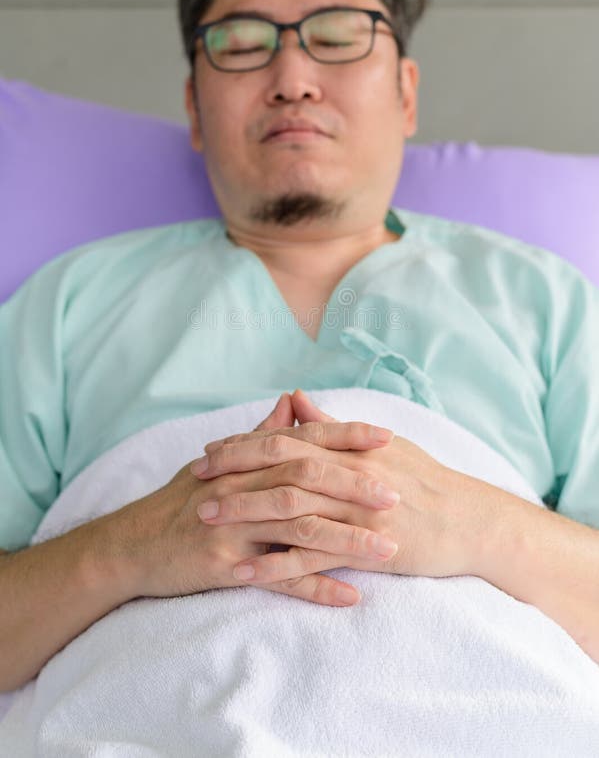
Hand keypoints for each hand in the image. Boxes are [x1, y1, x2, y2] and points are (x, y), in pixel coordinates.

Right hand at [111, 393, 398, 606]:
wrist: (131, 545)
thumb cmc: (180, 500)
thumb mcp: (218, 462)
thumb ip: (260, 434)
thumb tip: (292, 402)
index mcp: (245, 461)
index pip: (303, 440)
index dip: (345, 437)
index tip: (387, 437)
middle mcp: (241, 487)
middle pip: (306, 480)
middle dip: (355, 486)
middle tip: (398, 494)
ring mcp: (233, 527)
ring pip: (298, 529)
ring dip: (347, 540)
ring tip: (389, 549)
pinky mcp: (225, 566)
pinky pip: (277, 580)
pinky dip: (315, 588)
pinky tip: (351, 597)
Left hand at [194, 390, 499, 588]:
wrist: (470, 521)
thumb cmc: (425, 481)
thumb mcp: (380, 446)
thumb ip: (332, 427)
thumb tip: (296, 399)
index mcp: (349, 448)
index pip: (286, 439)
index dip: (244, 444)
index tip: (210, 450)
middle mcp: (348, 472)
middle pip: (279, 467)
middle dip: (233, 471)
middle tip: (193, 479)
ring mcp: (355, 510)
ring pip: (288, 508)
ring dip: (243, 513)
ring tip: (203, 519)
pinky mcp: (364, 547)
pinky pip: (311, 557)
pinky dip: (274, 565)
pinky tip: (242, 573)